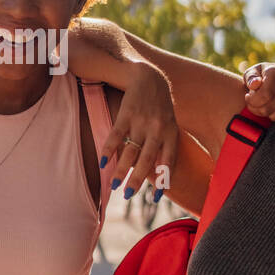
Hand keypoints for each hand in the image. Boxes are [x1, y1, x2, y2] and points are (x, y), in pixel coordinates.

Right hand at [99, 63, 177, 198]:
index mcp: (171, 132)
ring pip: (130, 151)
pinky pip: (116, 135)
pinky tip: (104, 162)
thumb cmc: (160, 106)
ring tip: (114, 186)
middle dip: (138, 179)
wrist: (148, 76)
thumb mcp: (169, 123)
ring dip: (121, 170)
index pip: (168, 161)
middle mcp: (157, 128)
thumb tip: (160, 175)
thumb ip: (166, 146)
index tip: (154, 198)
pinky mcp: (126, 113)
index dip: (162, 180)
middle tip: (129, 195)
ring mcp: (141, 121)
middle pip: (147, 159)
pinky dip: (109, 149)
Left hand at [243, 63, 274, 121]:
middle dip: (256, 109)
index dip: (252, 101)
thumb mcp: (252, 72)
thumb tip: (254, 84)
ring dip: (265, 114)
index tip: (248, 96)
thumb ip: (250, 77)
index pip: (264, 95)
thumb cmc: (261, 76)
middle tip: (253, 103)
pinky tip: (273, 107)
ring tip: (263, 104)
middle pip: (268, 108)